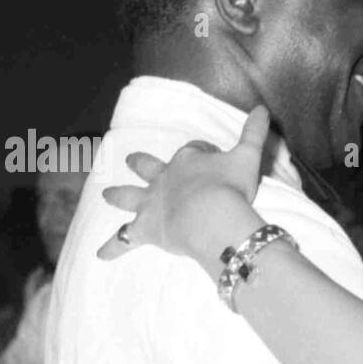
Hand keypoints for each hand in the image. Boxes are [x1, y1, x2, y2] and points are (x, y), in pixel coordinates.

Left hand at [97, 105, 269, 266]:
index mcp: (187, 161)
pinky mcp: (145, 229)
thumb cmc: (230, 186)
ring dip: (117, 196)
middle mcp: (164, 179)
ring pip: (128, 198)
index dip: (202, 153)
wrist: (212, 214)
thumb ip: (253, 133)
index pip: (192, 151)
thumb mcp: (247, 156)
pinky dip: (113, 247)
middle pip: (147, 167)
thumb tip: (262, 108)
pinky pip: (124, 240)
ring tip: (105, 195)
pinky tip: (100, 254)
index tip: (212, 156)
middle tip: (129, 159)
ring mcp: (151, 203)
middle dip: (140, 164)